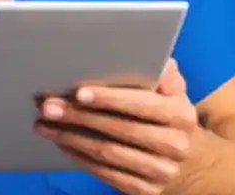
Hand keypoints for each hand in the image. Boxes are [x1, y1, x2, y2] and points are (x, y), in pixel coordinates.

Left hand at [35, 59, 198, 194]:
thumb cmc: (167, 114)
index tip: (79, 92)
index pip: (143, 105)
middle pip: (121, 130)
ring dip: (72, 138)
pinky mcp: (146, 191)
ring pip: (109, 154)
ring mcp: (161, 171)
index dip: (110, 98)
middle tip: (49, 106)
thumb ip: (162, 73)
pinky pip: (107, 174)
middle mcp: (176, 145)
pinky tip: (63, 144)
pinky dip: (81, 158)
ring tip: (46, 125)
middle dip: (80, 117)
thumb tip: (151, 54)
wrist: (188, 160)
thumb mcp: (173, 91)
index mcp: (182, 115)